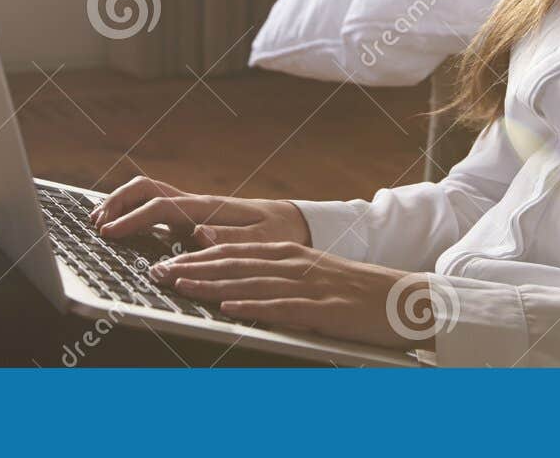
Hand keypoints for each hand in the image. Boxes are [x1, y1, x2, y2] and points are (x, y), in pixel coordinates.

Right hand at [89, 175, 311, 249]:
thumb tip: (198, 235)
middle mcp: (195, 203)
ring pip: (148, 194)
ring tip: (99, 221)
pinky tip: (121, 224)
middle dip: (117, 202)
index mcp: (207, 208)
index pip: (160, 207)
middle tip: (97, 223)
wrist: (293, 222)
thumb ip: (231, 238)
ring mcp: (192, 208)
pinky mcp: (192, 216)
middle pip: (146, 189)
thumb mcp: (263, 240)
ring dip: (121, 203)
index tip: (110, 233)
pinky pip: (156, 207)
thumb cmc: (280, 232)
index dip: (132, 219)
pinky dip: (134, 210)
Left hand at [149, 241, 443, 350]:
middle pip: (234, 264)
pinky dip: (251, 305)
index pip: (234, 253)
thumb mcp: (311, 277)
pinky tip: (229, 306)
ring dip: (211, 283)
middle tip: (158, 272)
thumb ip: (275, 277)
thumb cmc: (354, 292)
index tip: (167, 263)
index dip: (197, 258)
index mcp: (289, 254)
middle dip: (192, 268)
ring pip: (249, 281)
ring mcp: (306, 284)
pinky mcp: (320, 306)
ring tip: (181, 286)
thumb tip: (236, 284)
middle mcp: (293, 263)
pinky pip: (280, 305)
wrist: (401, 299)